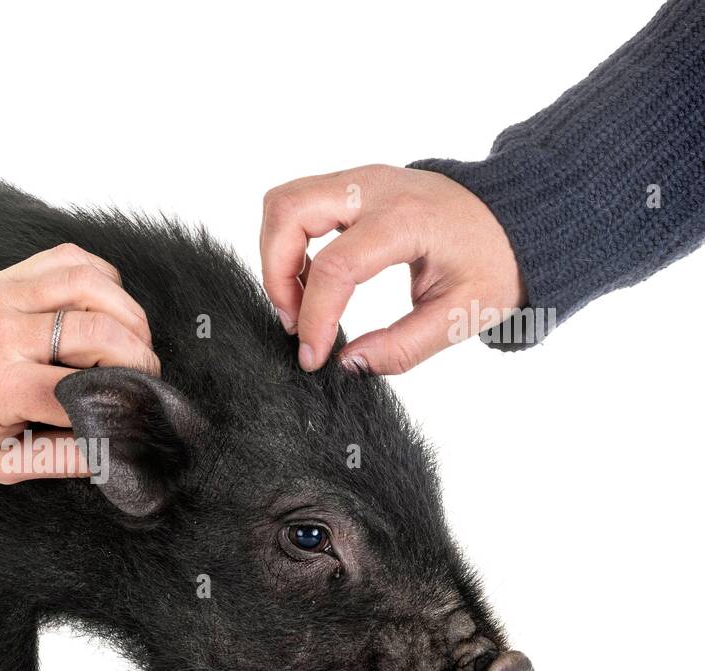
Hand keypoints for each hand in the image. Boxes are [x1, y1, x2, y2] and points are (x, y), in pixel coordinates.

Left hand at [0, 243, 158, 480]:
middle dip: (137, 355)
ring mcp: (3, 296)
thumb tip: (113, 452)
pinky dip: (100, 278)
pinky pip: (68, 259)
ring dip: (128, 312)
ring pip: (90, 283)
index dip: (123, 401)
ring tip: (134, 342)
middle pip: (98, 328)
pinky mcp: (4, 277)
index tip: (141, 411)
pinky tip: (107, 307)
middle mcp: (2, 332)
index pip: (83, 388)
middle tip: (146, 377)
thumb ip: (58, 460)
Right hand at [260, 164, 525, 373]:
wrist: (519, 214)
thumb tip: (346, 364)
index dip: (314, 317)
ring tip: (299, 301)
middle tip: (292, 318)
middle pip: (288, 211)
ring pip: (284, 203)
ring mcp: (361, 181)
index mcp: (405, 219)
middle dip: (275, 272)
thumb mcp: (463, 314)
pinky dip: (290, 244)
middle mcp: (375, 188)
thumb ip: (403, 346)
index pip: (335, 267)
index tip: (313, 356)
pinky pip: (300, 206)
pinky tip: (313, 281)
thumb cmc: (496, 260)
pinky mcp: (354, 186)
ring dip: (277, 255)